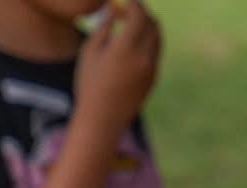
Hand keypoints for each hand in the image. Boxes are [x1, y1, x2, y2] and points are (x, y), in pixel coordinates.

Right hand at [73, 0, 160, 137]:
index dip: (134, 3)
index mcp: (125, 48)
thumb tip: (114, 9)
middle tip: (130, 8)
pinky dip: (148, 41)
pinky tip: (132, 42)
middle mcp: (143, 58)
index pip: (139, 15)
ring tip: (129, 24)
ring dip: (147, 26)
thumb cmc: (89, 82)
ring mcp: (152, 69)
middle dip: (143, 13)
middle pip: (153, 25)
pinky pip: (155, 52)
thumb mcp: (90, 51)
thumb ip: (104, 27)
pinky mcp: (154, 78)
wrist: (103, 118)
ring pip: (157, 38)